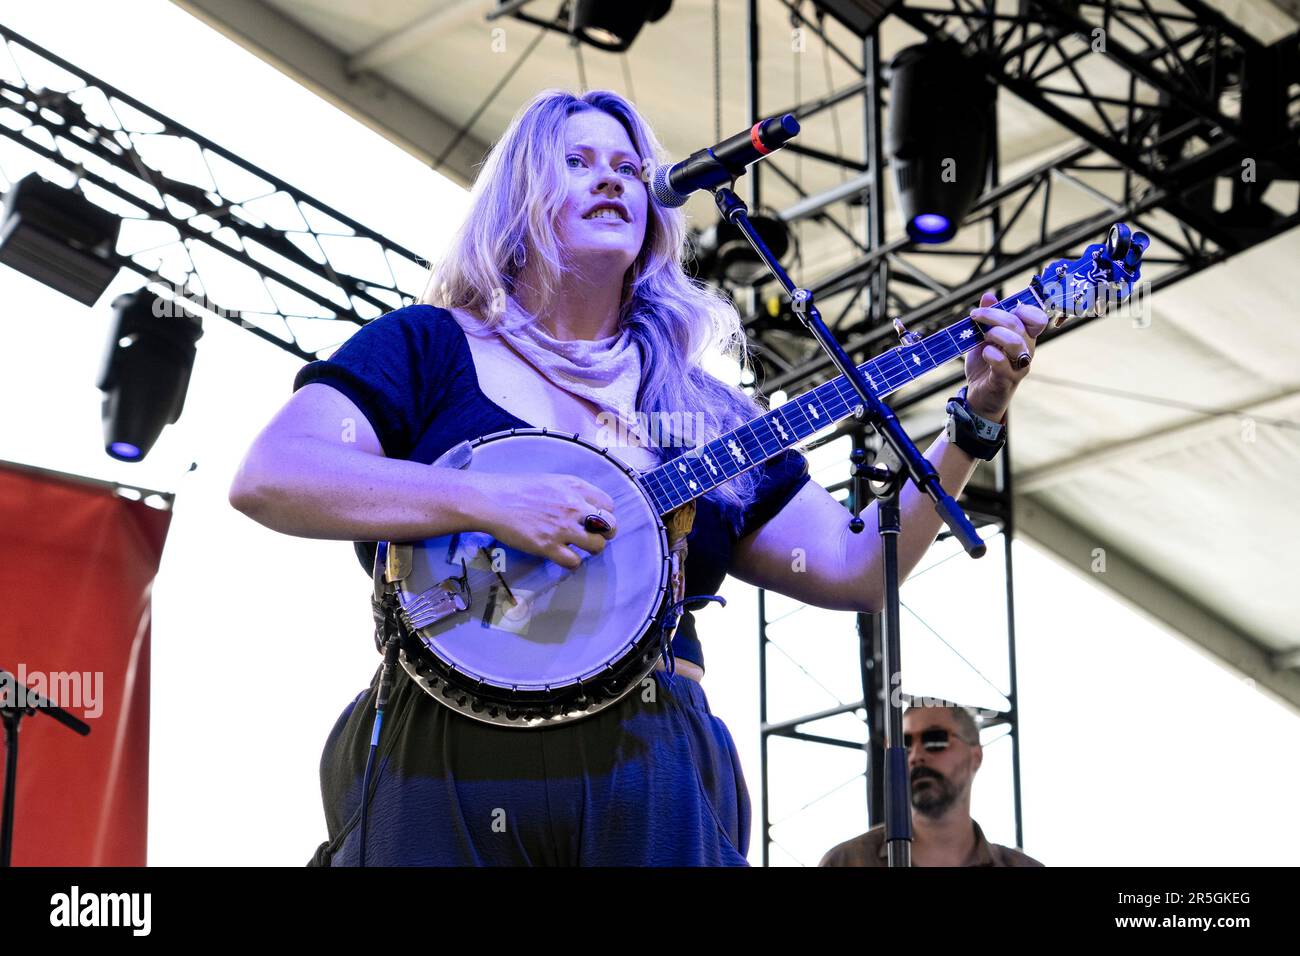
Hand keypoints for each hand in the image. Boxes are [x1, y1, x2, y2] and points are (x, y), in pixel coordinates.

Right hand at [473, 472, 616, 570]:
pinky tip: (563, 557)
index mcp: (575, 487)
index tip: (595, 519)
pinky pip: (574, 562)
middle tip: (592, 536)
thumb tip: (585, 506)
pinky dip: (572, 563)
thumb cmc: (517, 488)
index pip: (609, 504)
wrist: (492, 500)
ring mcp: (562, 528)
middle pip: (610, 526)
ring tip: (579, 548)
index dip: (605, 514)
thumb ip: (572, 492)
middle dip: (605, 533)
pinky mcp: (548, 546)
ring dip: (591, 549)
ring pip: (597, 546)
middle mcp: (574, 506)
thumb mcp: (551, 481)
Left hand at [963, 291, 1047, 420]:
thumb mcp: (982, 338)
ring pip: (1016, 344)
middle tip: (975, 315)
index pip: (1037, 318)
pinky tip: (985, 352)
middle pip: (1019, 326)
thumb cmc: (985, 365)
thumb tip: (988, 296)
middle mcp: (1026, 350)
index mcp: (1024, 337)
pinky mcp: (1007, 380)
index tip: (999, 306)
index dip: (1023, 309)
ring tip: (982, 336)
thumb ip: (987, 318)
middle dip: (995, 316)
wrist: (979, 396)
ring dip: (996, 334)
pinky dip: (993, 355)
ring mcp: (1018, 366)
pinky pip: (1004, 365)